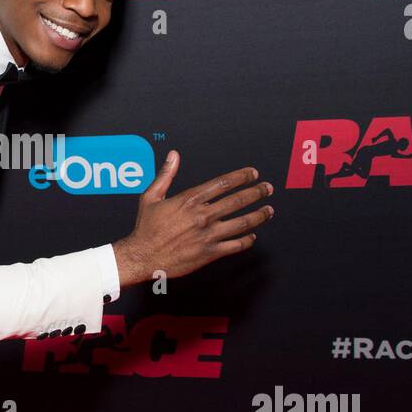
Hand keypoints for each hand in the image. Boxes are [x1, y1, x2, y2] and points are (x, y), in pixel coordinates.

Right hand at [113, 151, 272, 286]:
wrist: (142, 256)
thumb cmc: (146, 228)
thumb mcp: (151, 196)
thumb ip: (166, 174)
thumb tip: (174, 155)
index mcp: (190, 200)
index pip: (224, 183)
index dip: (242, 177)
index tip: (252, 174)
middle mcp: (203, 216)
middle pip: (238, 200)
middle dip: (257, 192)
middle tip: (267, 188)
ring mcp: (208, 235)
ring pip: (242, 223)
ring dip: (259, 215)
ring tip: (269, 210)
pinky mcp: (210, 253)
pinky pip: (236, 245)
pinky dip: (248, 240)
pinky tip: (253, 235)